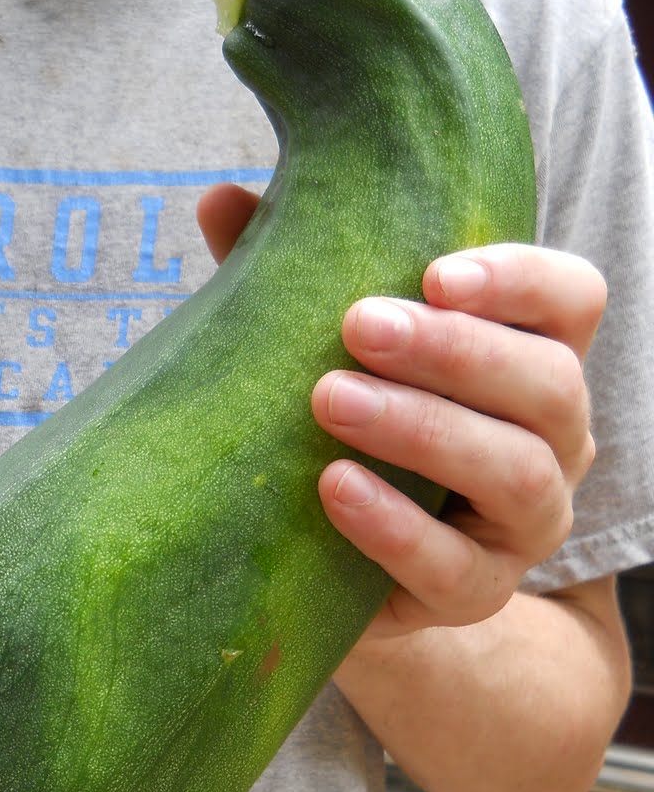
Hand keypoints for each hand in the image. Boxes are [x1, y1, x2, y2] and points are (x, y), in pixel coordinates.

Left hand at [197, 185, 603, 639]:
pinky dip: (394, 526)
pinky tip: (332, 486)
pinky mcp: (477, 594)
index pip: (572, 300)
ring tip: (330, 399)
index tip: (436, 271)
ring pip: (515, 470)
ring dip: (424, 429)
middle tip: (358, 324)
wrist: (339, 569)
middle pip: (549, 381)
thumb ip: (289, 276)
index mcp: (533, 357)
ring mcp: (527, 523)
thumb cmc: (346, 429)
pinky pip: (455, 567)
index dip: (520, 280)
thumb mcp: (323, 347)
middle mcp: (555, 438)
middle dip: (454, 350)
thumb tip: (220, 196)